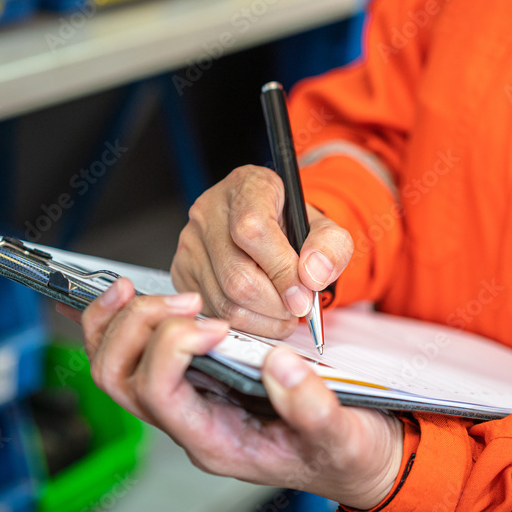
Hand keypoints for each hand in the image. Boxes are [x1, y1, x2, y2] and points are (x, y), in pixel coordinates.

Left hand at [58, 279, 403, 509]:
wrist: (353, 458)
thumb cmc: (344, 452)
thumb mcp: (345, 436)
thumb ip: (313, 407)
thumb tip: (277, 363)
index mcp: (214, 442)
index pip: (159, 392)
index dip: (172, 347)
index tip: (218, 324)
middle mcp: (187, 423)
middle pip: (119, 377)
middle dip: (137, 327)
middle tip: (184, 301)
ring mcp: (182, 401)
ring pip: (114, 364)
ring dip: (119, 320)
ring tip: (142, 289)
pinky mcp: (189, 380)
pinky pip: (131, 353)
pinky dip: (122, 320)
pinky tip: (138, 293)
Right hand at [171, 165, 353, 337]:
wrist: (265, 223)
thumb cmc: (289, 224)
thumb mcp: (322, 226)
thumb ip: (330, 246)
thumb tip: (313, 277)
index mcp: (246, 187)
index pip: (253, 231)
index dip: (281, 271)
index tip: (303, 296)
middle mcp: (208, 212)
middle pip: (237, 277)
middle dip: (276, 305)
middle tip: (298, 309)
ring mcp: (190, 243)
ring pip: (224, 302)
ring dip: (263, 321)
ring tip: (283, 314)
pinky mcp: (181, 271)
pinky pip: (211, 311)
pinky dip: (243, 324)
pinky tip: (261, 313)